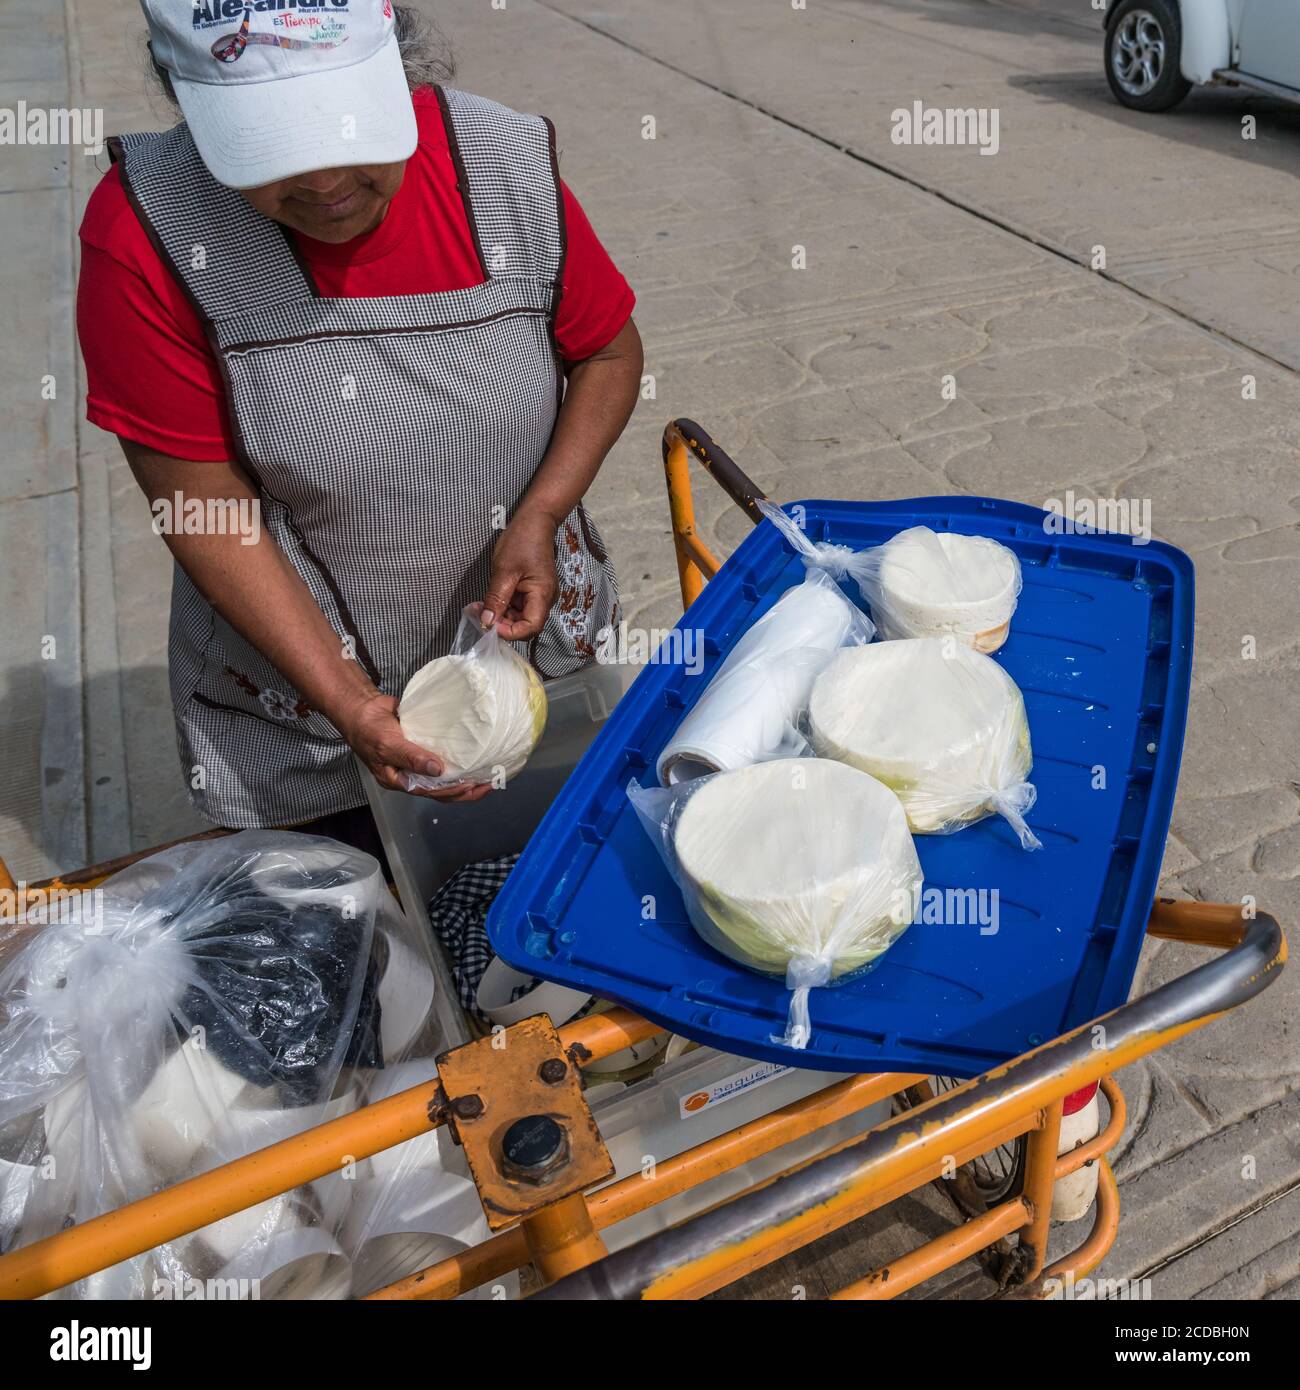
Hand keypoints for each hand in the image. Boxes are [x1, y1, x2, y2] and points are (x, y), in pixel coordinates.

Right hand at [334, 689, 493, 802]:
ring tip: (485, 773)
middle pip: (442, 788)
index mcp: (400, 780)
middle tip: (489, 783)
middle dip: (466, 789)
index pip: (431, 792)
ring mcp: (417, 760)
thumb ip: (412, 757)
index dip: (453, 792)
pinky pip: (442, 755)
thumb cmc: (368, 729)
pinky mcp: (422, 745)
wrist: (361, 707)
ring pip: (444, 774)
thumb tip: (437, 770)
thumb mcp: (388, 745)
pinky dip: (456, 758)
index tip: (473, 786)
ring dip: (464, 776)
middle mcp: (411, 774)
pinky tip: (472, 756)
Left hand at [482, 509, 558, 639]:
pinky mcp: (532, 590)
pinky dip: (503, 607)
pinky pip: (518, 606)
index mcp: (542, 595)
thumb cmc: (522, 541)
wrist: (535, 522)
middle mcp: (545, 599)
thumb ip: (496, 599)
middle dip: (502, 624)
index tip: (489, 624)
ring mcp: (539, 595)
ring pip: (520, 617)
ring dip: (500, 616)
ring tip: (480, 607)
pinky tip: (489, 601)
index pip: (530, 628)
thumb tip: (487, 621)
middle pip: (525, 625)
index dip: (510, 632)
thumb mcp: (504, 571)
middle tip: (479, 615)